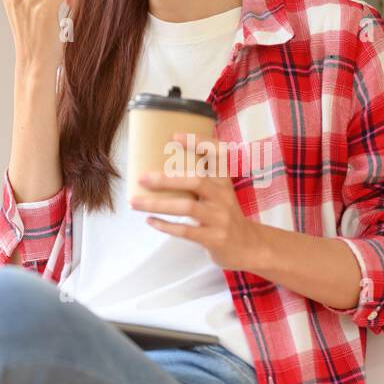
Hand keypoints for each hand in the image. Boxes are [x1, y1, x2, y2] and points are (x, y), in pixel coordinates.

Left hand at [129, 132, 265, 270]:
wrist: (248, 246)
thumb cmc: (225, 216)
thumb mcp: (221, 194)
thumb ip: (201, 182)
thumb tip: (160, 171)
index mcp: (223, 182)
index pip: (217, 155)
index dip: (199, 142)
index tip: (174, 137)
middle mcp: (223, 196)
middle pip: (196, 181)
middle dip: (166, 179)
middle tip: (141, 178)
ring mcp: (219, 218)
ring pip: (187, 207)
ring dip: (157, 204)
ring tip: (135, 202)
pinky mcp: (214, 238)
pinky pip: (186, 231)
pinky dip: (166, 225)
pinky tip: (150, 221)